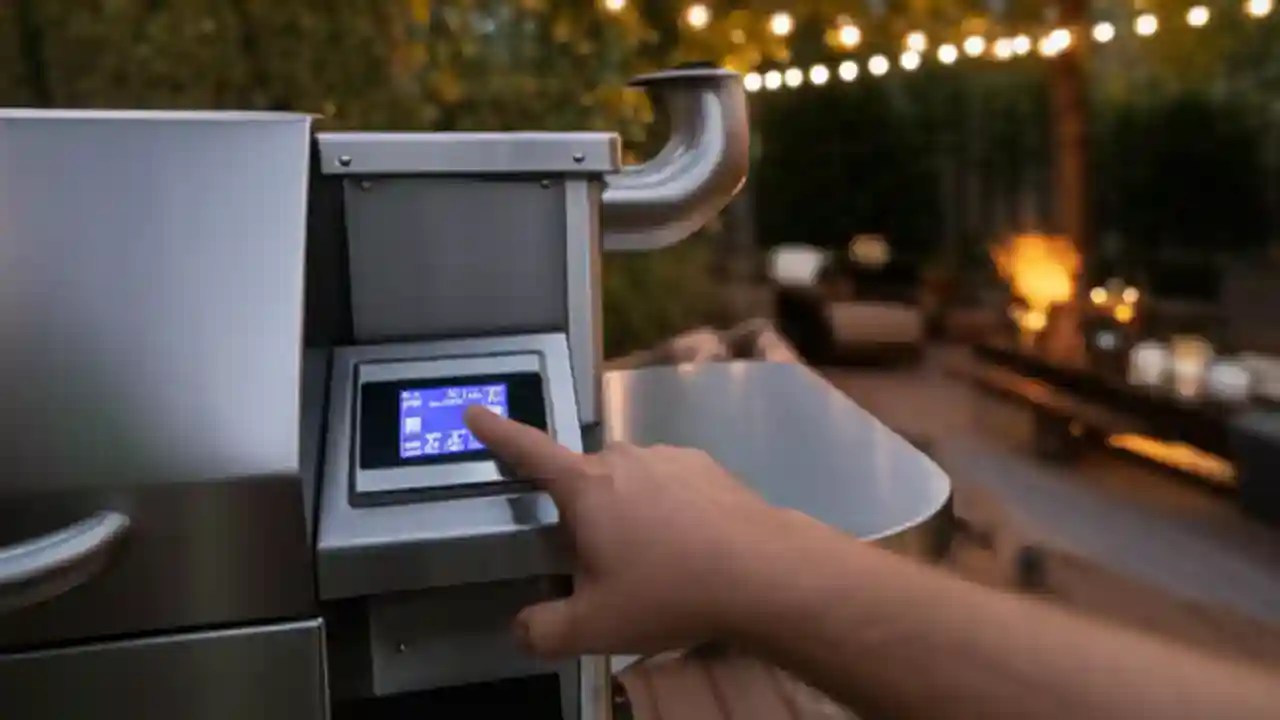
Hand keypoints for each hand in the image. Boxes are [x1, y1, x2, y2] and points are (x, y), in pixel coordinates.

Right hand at [465, 406, 809, 657]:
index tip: (475, 412)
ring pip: (630, 485)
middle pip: (585, 482)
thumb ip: (543, 629)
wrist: (765, 573)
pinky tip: (690, 551)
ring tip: (655, 566)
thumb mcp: (593, 627)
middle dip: (584, 516)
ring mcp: (671, 457)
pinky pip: (670, 488)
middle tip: (601, 566)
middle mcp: (624, 457)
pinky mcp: (708, 468)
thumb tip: (520, 628)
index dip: (497, 433)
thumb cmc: (669, 592)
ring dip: (630, 515)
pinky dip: (669, 514)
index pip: (528, 451)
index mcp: (586, 486)